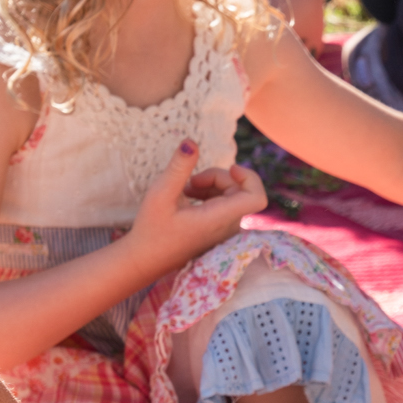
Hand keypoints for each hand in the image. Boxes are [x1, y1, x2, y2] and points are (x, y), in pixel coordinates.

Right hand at [121, 141, 266, 277]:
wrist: (145, 260)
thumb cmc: (150, 230)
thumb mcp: (160, 194)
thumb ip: (178, 167)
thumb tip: (191, 142)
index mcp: (219, 219)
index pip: (257, 198)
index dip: (249, 177)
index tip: (231, 168)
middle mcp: (228, 227)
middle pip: (241, 190)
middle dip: (218, 177)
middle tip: (189, 182)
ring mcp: (226, 231)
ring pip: (233, 196)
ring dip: (212, 185)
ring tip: (186, 190)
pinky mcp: (219, 231)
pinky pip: (226, 205)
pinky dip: (210, 195)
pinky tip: (189, 198)